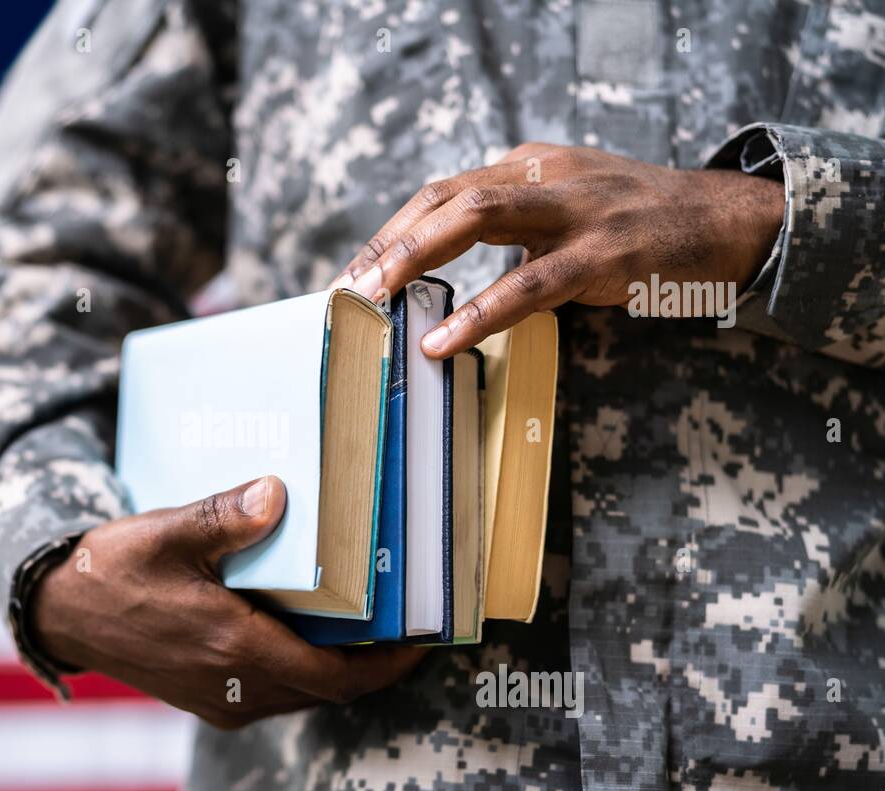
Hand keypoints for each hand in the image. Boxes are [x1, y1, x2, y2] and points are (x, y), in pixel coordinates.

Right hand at [30, 475, 426, 728]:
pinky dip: (302, 668)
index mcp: (234, 648)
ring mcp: (218, 699)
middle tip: (406, 622)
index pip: (336, 677)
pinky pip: (272, 691)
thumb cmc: (110, 572)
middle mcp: (233, 685)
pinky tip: (306, 629)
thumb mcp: (167, 533)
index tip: (424, 640)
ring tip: (366, 623)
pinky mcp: (205, 697)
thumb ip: (225, 515)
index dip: (388, 665)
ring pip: (300, 693)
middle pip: (327, 689)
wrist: (59, 611)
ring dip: (337, 667)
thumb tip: (278, 491)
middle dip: (372, 663)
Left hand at [331, 143, 784, 356]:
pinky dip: (479, 314)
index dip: (393, 232)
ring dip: (417, 259)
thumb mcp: (566, 207)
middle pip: (445, 197)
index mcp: (528, 165)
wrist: (726, 220)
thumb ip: (510, 229)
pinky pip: (529, 286)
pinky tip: (444, 340)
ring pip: (478, 220)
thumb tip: (444, 269)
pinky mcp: (604, 253)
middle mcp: (544, 175)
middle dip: (390, 244)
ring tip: (377, 300)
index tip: (356, 271)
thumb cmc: (636, 222)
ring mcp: (574, 210)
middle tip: (349, 288)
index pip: (442, 192)